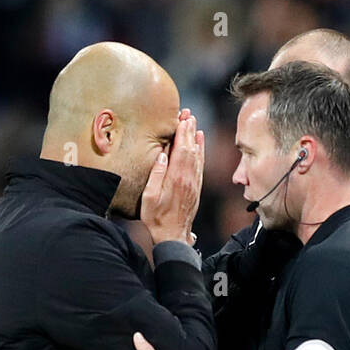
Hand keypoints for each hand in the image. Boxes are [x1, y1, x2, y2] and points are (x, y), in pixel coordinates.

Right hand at [140, 110, 203, 246]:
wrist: (173, 236)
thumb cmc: (156, 218)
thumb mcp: (149, 196)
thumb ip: (156, 173)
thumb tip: (162, 153)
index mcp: (175, 177)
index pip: (180, 148)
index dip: (182, 131)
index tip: (182, 117)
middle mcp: (187, 177)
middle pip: (190, 148)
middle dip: (189, 129)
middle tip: (187, 113)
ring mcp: (193, 183)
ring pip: (197, 155)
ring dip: (195, 138)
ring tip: (193, 122)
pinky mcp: (196, 188)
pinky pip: (200, 165)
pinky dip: (200, 151)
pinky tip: (199, 142)